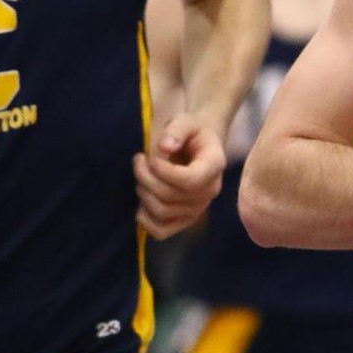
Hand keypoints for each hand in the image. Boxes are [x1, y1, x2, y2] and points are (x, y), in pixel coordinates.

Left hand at [132, 112, 225, 238]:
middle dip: (146, 178)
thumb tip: (164, 147)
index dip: (164, 172)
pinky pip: (162, 231)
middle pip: (171, 196)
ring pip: (162, 211)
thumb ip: (177, 129)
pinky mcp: (185, 220)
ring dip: (143, 193)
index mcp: (214, 166)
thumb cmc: (192, 133)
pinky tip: (141, 202)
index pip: (190, 180)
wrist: (199, 148)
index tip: (150, 157)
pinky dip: (145, 220)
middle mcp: (210, 191)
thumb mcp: (188, 121)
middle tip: (138, 160)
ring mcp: (198, 209)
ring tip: (141, 175)